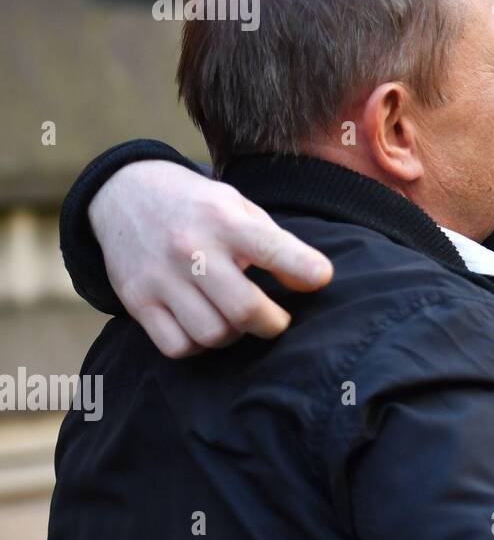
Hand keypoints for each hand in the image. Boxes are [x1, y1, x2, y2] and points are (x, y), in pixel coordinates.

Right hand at [89, 160, 332, 357]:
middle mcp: (191, 249)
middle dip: (272, 323)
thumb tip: (315, 281)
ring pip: (212, 334)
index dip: (304, 268)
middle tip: (276, 320)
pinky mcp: (136, 300)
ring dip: (235, 336)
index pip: (271, 248)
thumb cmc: (198, 207)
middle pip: (244, 310)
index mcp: (224, 220)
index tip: (322, 278)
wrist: (125, 193)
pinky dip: (199, 345)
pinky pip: (177, 346)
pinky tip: (204, 325)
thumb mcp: (239, 207)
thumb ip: (277, 243)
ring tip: (237, 319)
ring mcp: (160, 277)